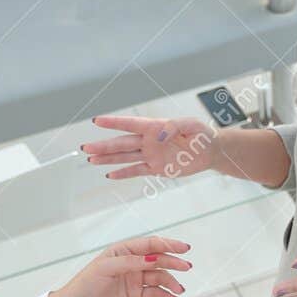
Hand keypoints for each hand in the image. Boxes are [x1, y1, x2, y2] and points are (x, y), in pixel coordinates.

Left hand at [47, 236, 191, 296]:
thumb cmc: (85, 284)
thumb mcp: (106, 268)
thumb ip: (130, 262)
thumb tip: (152, 258)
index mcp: (123, 251)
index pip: (150, 245)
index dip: (168, 244)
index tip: (183, 248)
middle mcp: (131, 263)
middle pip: (158, 260)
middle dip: (173, 262)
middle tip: (186, 267)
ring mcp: (134, 279)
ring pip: (159, 277)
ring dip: (171, 282)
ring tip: (179, 289)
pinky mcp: (135, 295)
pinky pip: (155, 293)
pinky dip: (165, 295)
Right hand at [82, 115, 216, 180]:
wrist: (210, 151)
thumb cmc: (202, 134)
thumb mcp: (191, 126)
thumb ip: (175, 127)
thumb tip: (160, 133)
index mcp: (155, 127)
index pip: (130, 124)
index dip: (114, 123)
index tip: (96, 121)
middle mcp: (149, 141)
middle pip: (122, 143)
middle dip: (103, 146)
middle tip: (86, 148)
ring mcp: (151, 155)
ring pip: (125, 157)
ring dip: (108, 159)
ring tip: (91, 160)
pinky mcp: (156, 168)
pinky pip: (137, 171)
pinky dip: (124, 173)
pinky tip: (110, 175)